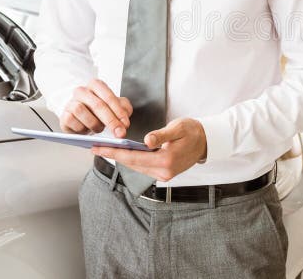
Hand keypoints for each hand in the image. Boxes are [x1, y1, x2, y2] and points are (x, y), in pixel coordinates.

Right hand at [59, 79, 132, 137]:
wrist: (81, 118)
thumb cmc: (99, 111)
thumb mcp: (115, 107)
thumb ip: (123, 110)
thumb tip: (124, 122)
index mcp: (96, 85)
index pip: (108, 96)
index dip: (118, 112)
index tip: (125, 124)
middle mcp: (82, 91)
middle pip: (97, 105)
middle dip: (111, 121)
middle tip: (119, 133)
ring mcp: (71, 102)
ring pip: (81, 111)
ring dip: (94, 124)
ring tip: (99, 129)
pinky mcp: (64, 115)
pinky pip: (71, 120)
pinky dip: (81, 128)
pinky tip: (86, 130)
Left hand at [91, 117, 206, 181]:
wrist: (207, 142)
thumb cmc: (193, 131)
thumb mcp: (178, 127)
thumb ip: (162, 135)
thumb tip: (146, 141)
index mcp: (167, 160)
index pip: (134, 157)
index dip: (114, 152)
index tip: (98, 148)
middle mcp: (164, 171)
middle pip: (132, 164)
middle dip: (113, 155)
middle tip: (95, 147)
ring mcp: (164, 175)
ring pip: (136, 167)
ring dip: (121, 159)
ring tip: (105, 149)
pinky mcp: (164, 174)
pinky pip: (143, 168)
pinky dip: (132, 161)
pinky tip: (123, 153)